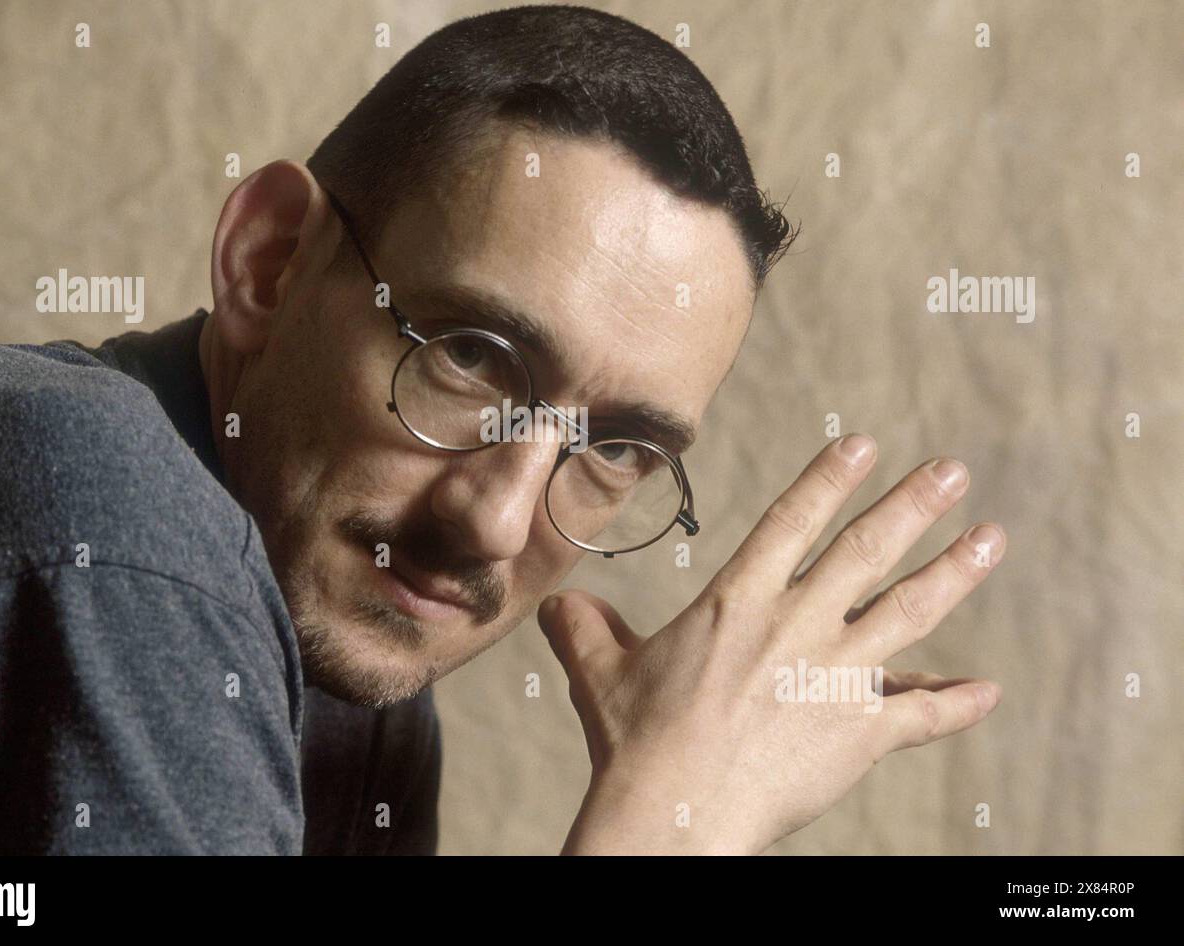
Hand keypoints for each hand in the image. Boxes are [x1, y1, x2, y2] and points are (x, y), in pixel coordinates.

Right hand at [540, 435, 1005, 853]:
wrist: (674, 811)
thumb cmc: (634, 741)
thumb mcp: (599, 672)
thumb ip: (586, 627)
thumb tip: (559, 603)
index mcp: (738, 603)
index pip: (793, 521)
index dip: (830, 478)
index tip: (865, 444)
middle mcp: (796, 627)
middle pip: (867, 551)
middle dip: (914, 505)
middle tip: (952, 472)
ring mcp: (835, 678)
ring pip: (909, 612)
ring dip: (954, 572)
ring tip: (991, 539)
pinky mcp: (860, 735)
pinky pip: (921, 715)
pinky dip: (955, 703)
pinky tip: (987, 691)